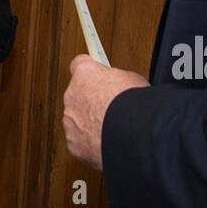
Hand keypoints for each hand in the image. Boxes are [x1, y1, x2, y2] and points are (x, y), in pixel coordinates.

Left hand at [62, 54, 149, 170]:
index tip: (96, 75)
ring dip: (90, 123)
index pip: (79, 64)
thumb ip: (116, 80)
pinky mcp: (73, 143)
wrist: (135, 136)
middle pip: (78, 95)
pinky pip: (81, 141)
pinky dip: (91, 143)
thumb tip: (117, 85)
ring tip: (112, 129)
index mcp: (85, 74)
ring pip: (77, 120)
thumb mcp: (132, 79)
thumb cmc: (136, 105)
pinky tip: (108, 142)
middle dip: (91, 101)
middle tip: (110, 108)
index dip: (90, 72)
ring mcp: (70, 120)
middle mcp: (72, 95)